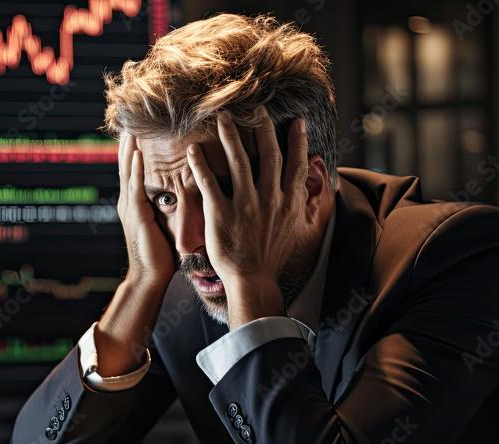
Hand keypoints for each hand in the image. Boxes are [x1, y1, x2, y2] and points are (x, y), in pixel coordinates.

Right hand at [117, 133, 175, 289]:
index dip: (135, 149)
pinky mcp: (135, 215)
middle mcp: (130, 202)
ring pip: (127, 171)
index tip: (139, 128)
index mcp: (136, 203)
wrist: (150, 277)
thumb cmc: (162, 256)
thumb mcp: (165, 226)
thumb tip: (187, 194)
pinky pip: (134, 187)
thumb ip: (169, 208)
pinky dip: (134, 168)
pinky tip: (136, 153)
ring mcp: (130, 208)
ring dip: (128, 148)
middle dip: (127, 142)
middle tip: (129, 118)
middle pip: (126, 164)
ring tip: (130, 126)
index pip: (135, 169)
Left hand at [186, 105, 308, 327]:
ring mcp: (246, 206)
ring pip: (239, 162)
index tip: (298, 121)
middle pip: (269, 155)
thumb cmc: (270, 255)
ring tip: (222, 117)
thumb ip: (296, 203)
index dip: (298, 141)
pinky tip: (193, 150)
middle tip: (256, 108)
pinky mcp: (222, 215)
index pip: (296, 164)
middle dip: (262, 129)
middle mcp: (270, 199)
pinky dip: (201, 165)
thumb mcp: (292, 228)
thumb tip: (304, 184)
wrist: (253, 280)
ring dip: (230, 137)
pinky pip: (209, 184)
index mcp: (288, 202)